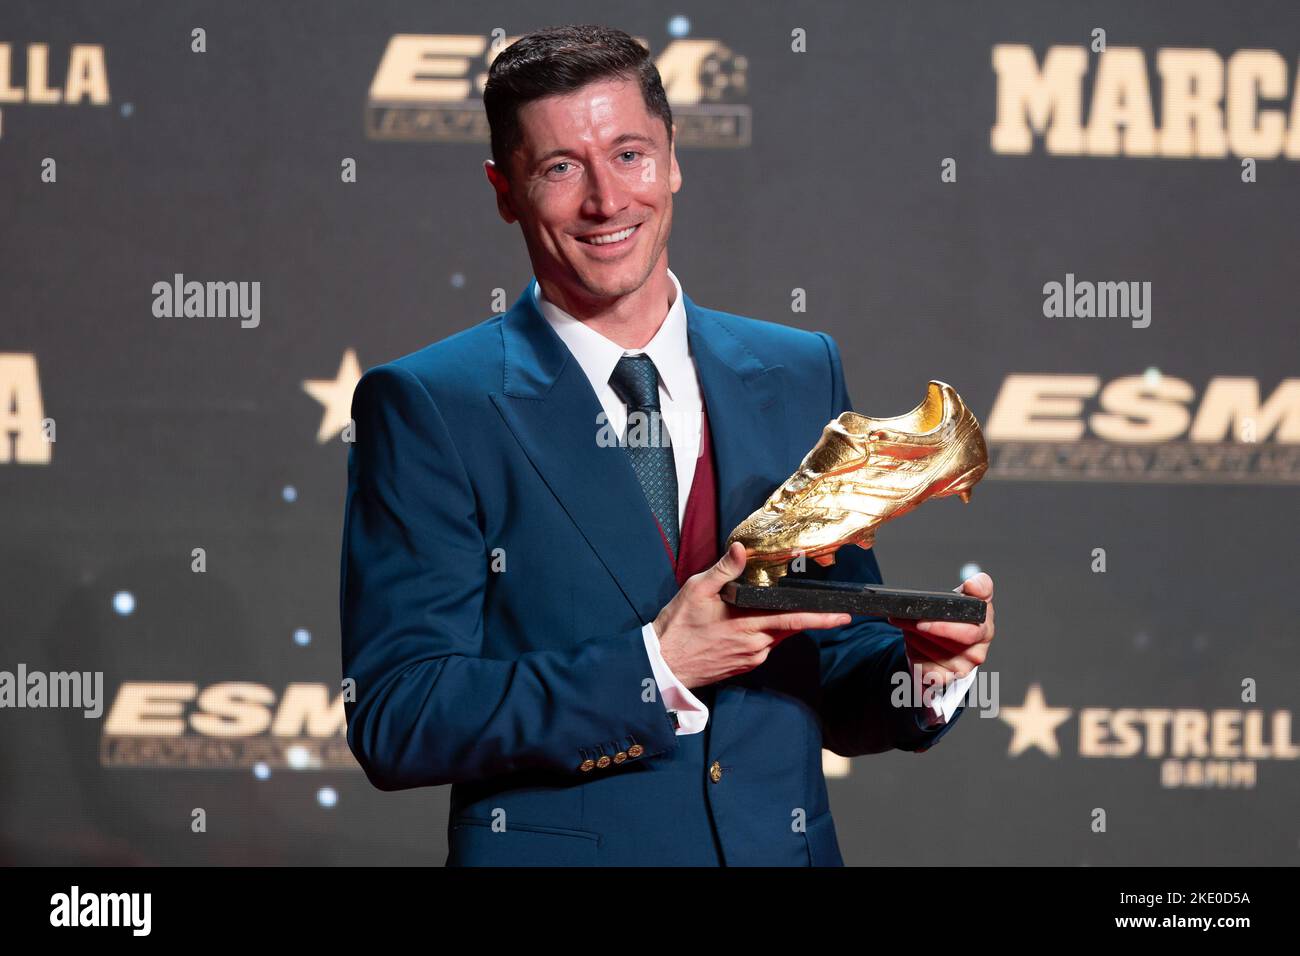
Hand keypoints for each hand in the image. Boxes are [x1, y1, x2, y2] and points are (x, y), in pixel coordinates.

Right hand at [653, 542, 851, 689]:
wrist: (663, 664)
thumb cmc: (678, 626)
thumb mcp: (697, 590)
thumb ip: (724, 570)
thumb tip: (741, 549)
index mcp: (747, 625)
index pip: (793, 618)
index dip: (820, 617)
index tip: (843, 615)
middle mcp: (754, 645)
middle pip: (791, 628)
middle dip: (810, 618)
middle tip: (832, 611)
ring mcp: (751, 658)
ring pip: (777, 636)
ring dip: (780, 623)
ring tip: (766, 609)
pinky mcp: (745, 666)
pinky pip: (765, 646)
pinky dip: (766, 633)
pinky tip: (749, 624)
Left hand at [887, 572, 994, 693]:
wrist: (948, 641)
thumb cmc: (959, 619)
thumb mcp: (970, 599)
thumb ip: (979, 586)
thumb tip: (973, 585)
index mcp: (985, 630)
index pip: (970, 631)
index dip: (945, 626)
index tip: (924, 620)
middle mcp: (977, 652)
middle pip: (946, 642)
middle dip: (924, 628)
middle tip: (905, 617)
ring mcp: (962, 668)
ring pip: (932, 654)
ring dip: (914, 637)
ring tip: (907, 625)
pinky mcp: (945, 678)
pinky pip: (925, 670)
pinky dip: (914, 656)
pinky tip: (912, 644)